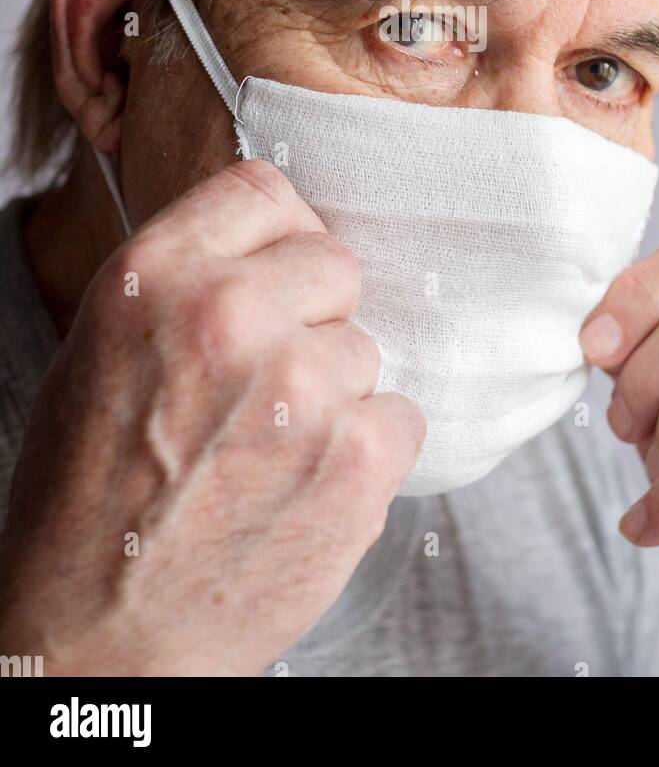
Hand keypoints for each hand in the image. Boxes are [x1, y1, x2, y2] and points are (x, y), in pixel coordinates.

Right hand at [0, 160, 424, 675]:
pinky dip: (366, 454)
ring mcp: (299, 387)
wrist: (96, 635)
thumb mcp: (106, 347)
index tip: (274, 277)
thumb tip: (275, 241)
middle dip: (310, 318)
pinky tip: (303, 488)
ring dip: (333, 395)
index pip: (265, 189)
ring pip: (364, 347)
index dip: (276, 239)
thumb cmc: (91, 497)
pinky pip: (401, 415)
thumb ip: (190, 278)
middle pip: (333, 263)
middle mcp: (226, 316)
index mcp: (155, 276)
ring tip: (265, 453)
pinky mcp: (355, 459)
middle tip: (263, 384)